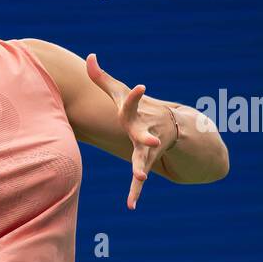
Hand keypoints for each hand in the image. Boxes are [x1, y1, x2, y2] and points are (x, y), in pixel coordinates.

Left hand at [86, 53, 179, 209]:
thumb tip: (90, 56)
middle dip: (148, 137)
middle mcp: (144, 130)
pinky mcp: (146, 161)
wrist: (172, 125)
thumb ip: (102, 78)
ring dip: (141, 168)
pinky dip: (134, 193)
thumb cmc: (137, 107)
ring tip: (141, 178)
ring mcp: (147, 147)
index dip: (136, 95)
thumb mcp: (121, 93)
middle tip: (154, 140)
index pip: (133, 102)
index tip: (141, 86)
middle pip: (143, 134)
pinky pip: (139, 179)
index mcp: (134, 113)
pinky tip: (130, 205)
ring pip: (144, 159)